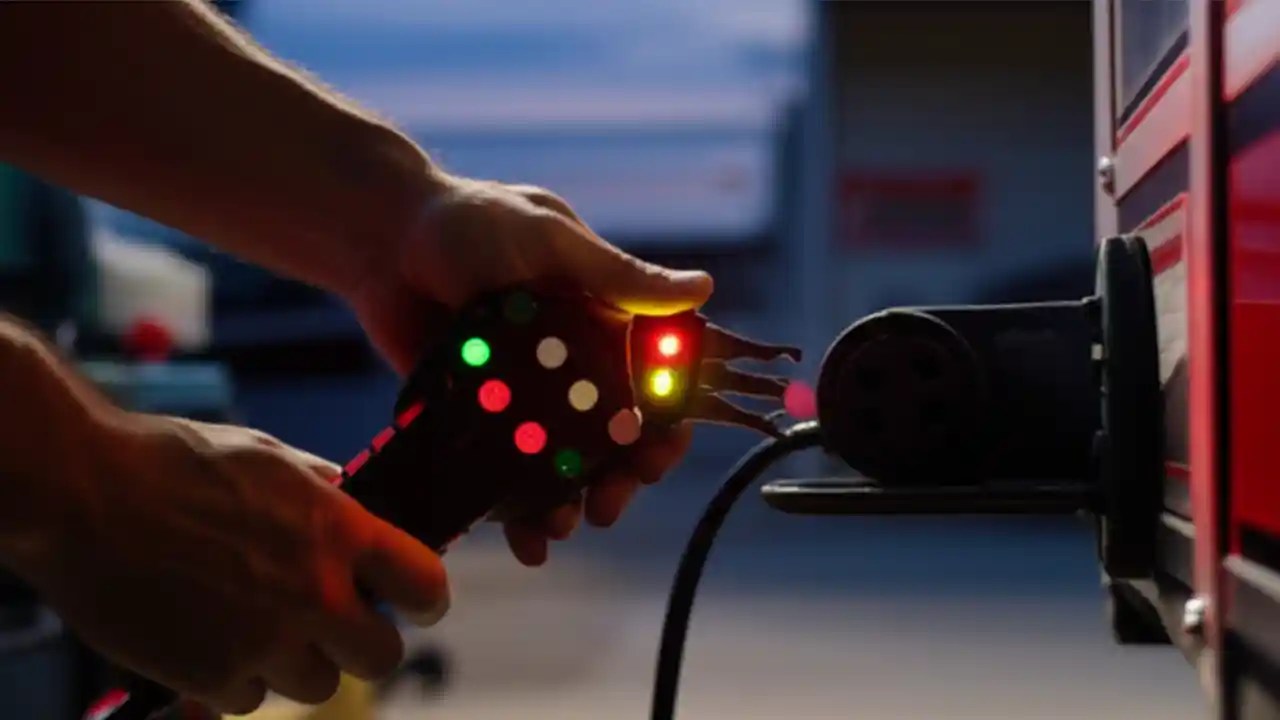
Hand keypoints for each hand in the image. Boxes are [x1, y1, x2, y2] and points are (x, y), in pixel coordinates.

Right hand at [20, 414, 447, 713]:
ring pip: (317, 685)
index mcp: (337, 532)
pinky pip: (249, 698)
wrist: (82, 494)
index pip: (427, 586)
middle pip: (382, 656)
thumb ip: (324, 489)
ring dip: (299, 662)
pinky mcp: (210, 677)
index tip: (415, 599)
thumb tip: (356, 503)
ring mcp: (263, 642)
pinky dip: (237, 678)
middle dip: (365, 641)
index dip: (426, 597)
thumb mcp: (269, 456)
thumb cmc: (173, 462)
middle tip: (337, 622)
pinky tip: (211, 635)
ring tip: (258, 621)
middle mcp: (313, 594)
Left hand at [346, 173, 713, 564]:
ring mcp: (522, 399)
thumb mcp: (549, 240)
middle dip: (619, 481)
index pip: (654, 385)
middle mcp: (571, 367)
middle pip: (612, 440)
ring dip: (569, 505)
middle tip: (608, 508)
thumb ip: (617, 275)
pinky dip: (514, 514)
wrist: (378, 238)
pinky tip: (522, 543)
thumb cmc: (470, 220)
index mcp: (602, 324)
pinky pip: (502, 474)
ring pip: (560, 467)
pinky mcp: (475, 419)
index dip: (666, 427)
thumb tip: (703, 287)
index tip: (658, 456)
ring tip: (556, 528)